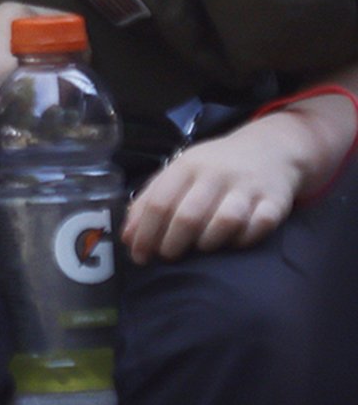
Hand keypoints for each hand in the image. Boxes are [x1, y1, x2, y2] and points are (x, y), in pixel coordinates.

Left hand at [124, 109, 323, 259]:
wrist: (270, 148)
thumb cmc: (214, 168)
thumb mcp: (178, 173)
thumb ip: (150, 201)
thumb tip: (128, 238)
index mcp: (186, 167)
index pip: (158, 204)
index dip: (145, 234)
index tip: (139, 256)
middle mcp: (216, 175)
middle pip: (188, 216)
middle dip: (172, 244)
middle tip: (168, 256)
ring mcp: (248, 187)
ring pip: (224, 222)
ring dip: (207, 243)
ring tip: (200, 248)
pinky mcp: (276, 201)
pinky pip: (259, 227)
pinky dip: (243, 240)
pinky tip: (233, 242)